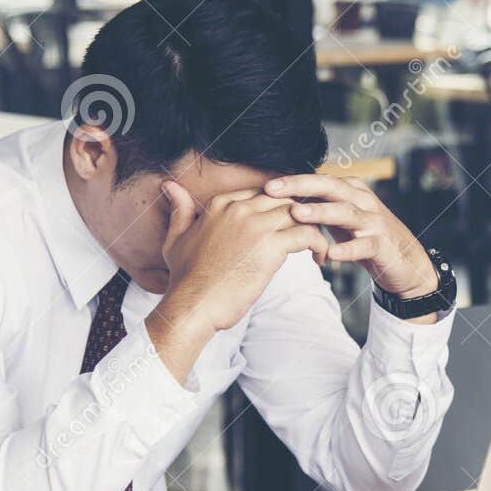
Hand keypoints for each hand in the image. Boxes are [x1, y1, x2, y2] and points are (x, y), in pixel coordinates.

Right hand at [147, 182, 330, 380]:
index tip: (291, 225)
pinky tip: (319, 257)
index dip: (282, 208)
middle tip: (313, 233)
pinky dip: (319, 244)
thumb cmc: (185, 279)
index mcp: (221, 204)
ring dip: (315, 228)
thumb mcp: (176, 238)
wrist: (191, 306)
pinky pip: (308, 233)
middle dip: (304, 215)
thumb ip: (180, 211)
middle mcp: (240, 208)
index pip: (265, 193)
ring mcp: (256, 225)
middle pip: (286, 199)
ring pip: (301, 213)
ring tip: (318, 247)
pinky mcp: (272, 245)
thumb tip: (170, 185)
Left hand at [263, 175, 439, 301]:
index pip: (318, 181)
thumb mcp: (341, 219)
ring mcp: (374, 222)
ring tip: (297, 214)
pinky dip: (349, 249)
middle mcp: (362, 200)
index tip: (265, 184)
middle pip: (330, 188)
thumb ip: (317, 207)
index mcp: (350, 191)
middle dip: (300, 186)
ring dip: (321, 212)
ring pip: (346, 212)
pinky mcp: (383, 245)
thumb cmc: (367, 237)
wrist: (406, 261)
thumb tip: (281, 201)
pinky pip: (365, 245)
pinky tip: (331, 254)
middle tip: (273, 189)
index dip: (292, 181)